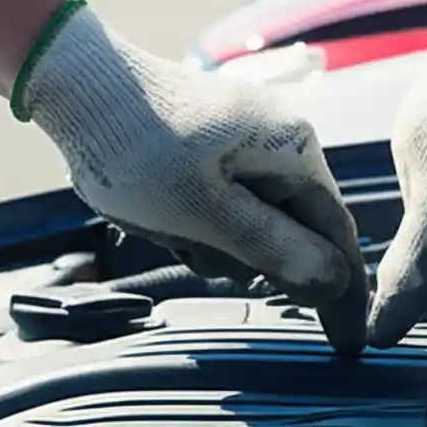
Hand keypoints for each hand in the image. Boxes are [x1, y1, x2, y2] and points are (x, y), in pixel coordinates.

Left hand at [18, 7, 366, 352]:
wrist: (78, 84)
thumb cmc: (137, 149)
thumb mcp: (203, 213)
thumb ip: (272, 247)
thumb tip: (333, 282)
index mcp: (293, 149)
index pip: (337, 233)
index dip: (343, 291)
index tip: (348, 341)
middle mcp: (282, 137)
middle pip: (295, 227)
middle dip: (251, 256)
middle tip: (193, 250)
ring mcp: (250, 136)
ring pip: (257, 218)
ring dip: (217, 240)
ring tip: (167, 226)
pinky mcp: (218, 139)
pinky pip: (229, 198)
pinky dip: (203, 221)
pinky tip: (164, 214)